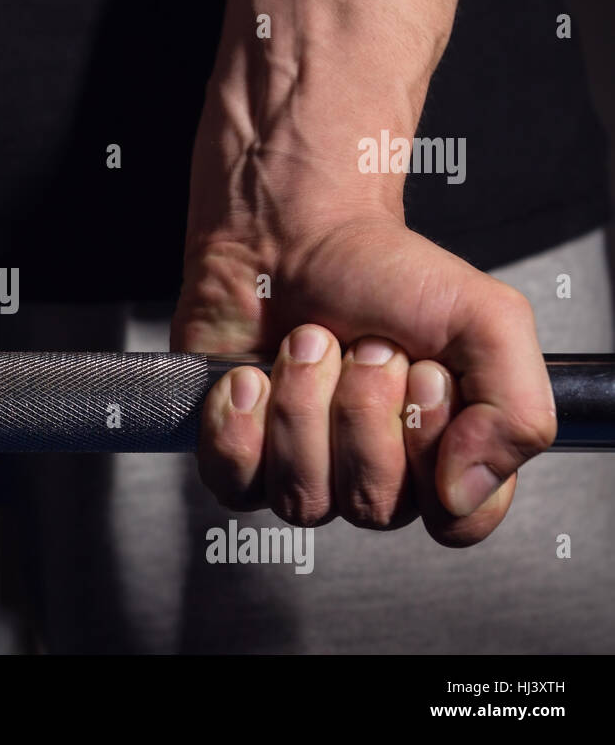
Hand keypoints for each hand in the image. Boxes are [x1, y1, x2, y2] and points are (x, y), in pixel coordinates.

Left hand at [173, 212, 555, 545]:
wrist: (289, 234)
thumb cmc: (383, 273)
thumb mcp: (486, 320)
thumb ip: (517, 412)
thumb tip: (465, 494)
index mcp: (446, 455)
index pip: (456, 521)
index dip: (434, 454)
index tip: (425, 376)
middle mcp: (376, 475)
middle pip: (372, 506)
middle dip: (363, 409)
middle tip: (366, 345)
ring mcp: (304, 471)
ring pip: (303, 497)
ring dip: (303, 406)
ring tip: (308, 342)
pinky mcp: (240, 458)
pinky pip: (238, 484)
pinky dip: (243, 422)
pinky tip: (252, 374)